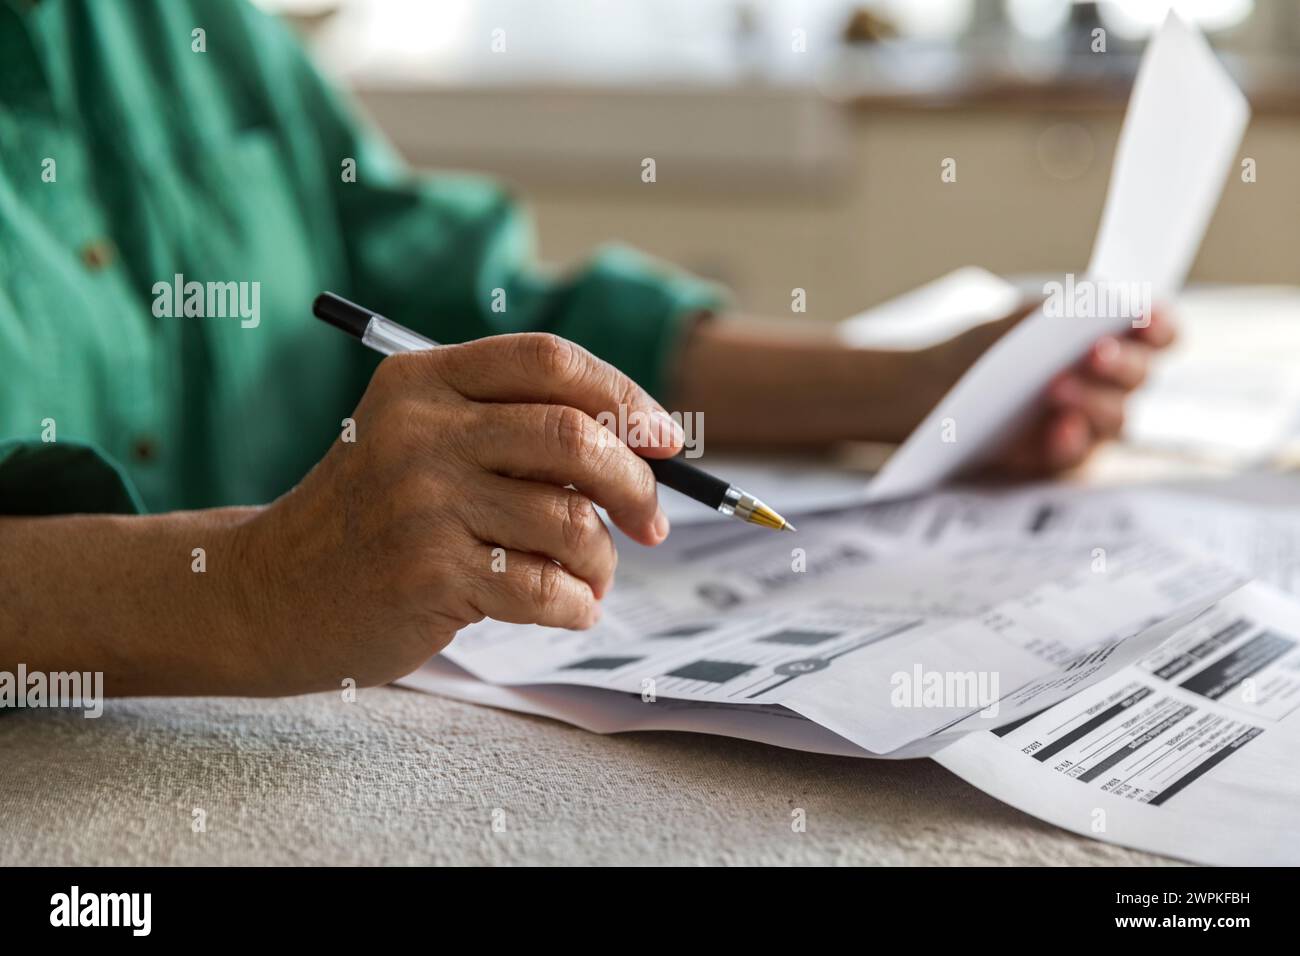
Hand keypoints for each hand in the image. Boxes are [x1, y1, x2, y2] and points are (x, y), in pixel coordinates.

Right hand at [229, 334, 681, 694]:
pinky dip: (576, 604)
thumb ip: (510, 431)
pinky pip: (544, 586)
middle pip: (576, 436)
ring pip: (570, 519)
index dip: (624, 396)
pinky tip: (569, 608)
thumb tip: (642, 447)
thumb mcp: (420, 444)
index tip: (667, 440)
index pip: (550, 360)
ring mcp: (420, 500)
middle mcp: (420, 429)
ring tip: (589, 579)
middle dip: (637, 484)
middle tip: (651, 524)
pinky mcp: (426, 572)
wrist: (267, 593)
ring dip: (601, 560)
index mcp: (423, 380)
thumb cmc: (369, 519)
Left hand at [931, 304, 1175, 476]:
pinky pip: (1079, 455)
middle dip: (1123, 363)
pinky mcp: (1060, 457)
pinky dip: (1072, 440)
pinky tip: (1060, 426)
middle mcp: (1109, 384)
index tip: (1146, 318)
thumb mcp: (1021, 320)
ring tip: (1056, 386)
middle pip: (1141, 377)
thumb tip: (1102, 302)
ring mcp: (1088, 424)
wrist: (928, 390)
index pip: (1157, 335)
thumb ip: (1064, 311)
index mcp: (1110, 341)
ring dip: (1093, 400)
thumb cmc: (984, 349)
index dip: (1160, 327)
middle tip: (1094, 353)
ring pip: (1117, 418)